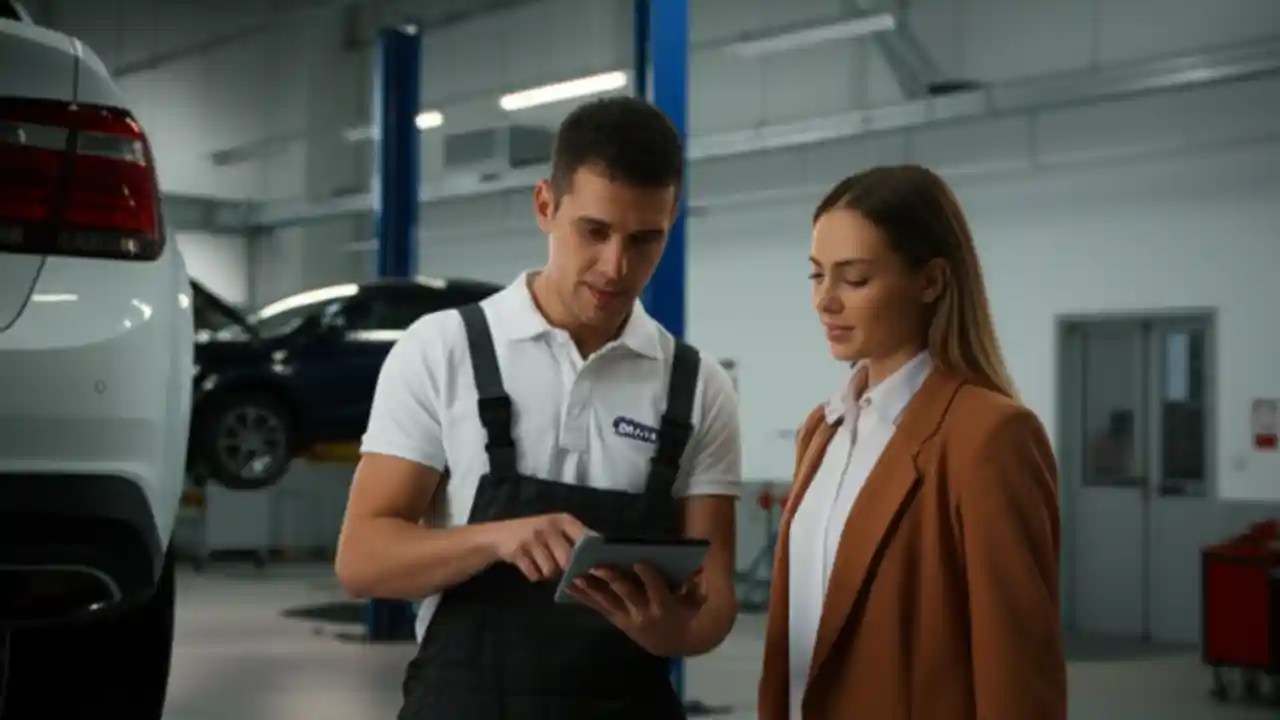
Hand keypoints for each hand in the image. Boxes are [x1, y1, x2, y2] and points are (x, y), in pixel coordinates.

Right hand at [487, 512, 589, 581]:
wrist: (499, 535)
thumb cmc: (535, 533)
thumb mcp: (556, 528)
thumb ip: (575, 538)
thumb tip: (597, 558)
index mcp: (563, 519)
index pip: (586, 538)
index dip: (590, 555)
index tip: (590, 565)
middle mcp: (549, 526)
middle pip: (568, 559)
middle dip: (566, 570)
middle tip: (563, 570)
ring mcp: (533, 539)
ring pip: (551, 570)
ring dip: (549, 573)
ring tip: (544, 565)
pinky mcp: (519, 553)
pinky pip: (535, 575)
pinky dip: (535, 575)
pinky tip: (531, 565)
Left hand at [567, 563, 706, 656]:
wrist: (677, 642)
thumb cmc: (685, 609)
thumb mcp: (692, 597)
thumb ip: (689, 578)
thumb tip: (691, 554)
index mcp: (665, 605)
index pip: (657, 589)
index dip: (649, 577)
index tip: (639, 562)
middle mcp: (644, 614)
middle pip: (627, 595)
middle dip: (612, 580)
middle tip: (597, 566)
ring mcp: (628, 619)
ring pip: (608, 602)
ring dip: (591, 589)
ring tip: (575, 576)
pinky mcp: (618, 621)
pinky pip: (600, 608)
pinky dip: (585, 597)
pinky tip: (570, 587)